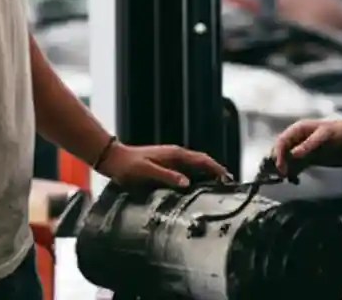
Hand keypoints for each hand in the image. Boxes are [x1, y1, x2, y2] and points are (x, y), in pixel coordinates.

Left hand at [97, 142, 230, 187]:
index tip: (227, 177)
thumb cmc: (128, 165)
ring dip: (207, 174)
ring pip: (195, 166)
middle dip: (216, 171)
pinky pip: (186, 171)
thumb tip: (187, 183)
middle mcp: (175, 155)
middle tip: (228, 184)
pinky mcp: (166, 166)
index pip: (202, 160)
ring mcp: (171, 160)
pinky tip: (197, 187)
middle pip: (202, 162)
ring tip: (217, 187)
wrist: (114, 159)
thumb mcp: (147, 171)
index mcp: (175, 154)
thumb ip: (167, 176)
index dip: (216, 168)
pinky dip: (196, 177)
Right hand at [271, 118, 341, 176]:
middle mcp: (298, 139)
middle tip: (282, 176)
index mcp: (299, 129)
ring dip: (285, 170)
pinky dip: (293, 174)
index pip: (282, 142)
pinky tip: (295, 180)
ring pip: (287, 161)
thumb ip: (309, 146)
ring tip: (290, 179)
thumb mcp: (326, 137)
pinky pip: (296, 167)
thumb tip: (293, 155)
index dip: (279, 155)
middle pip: (281, 152)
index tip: (282, 169)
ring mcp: (304, 150)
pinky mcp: (310, 160)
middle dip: (278, 163)